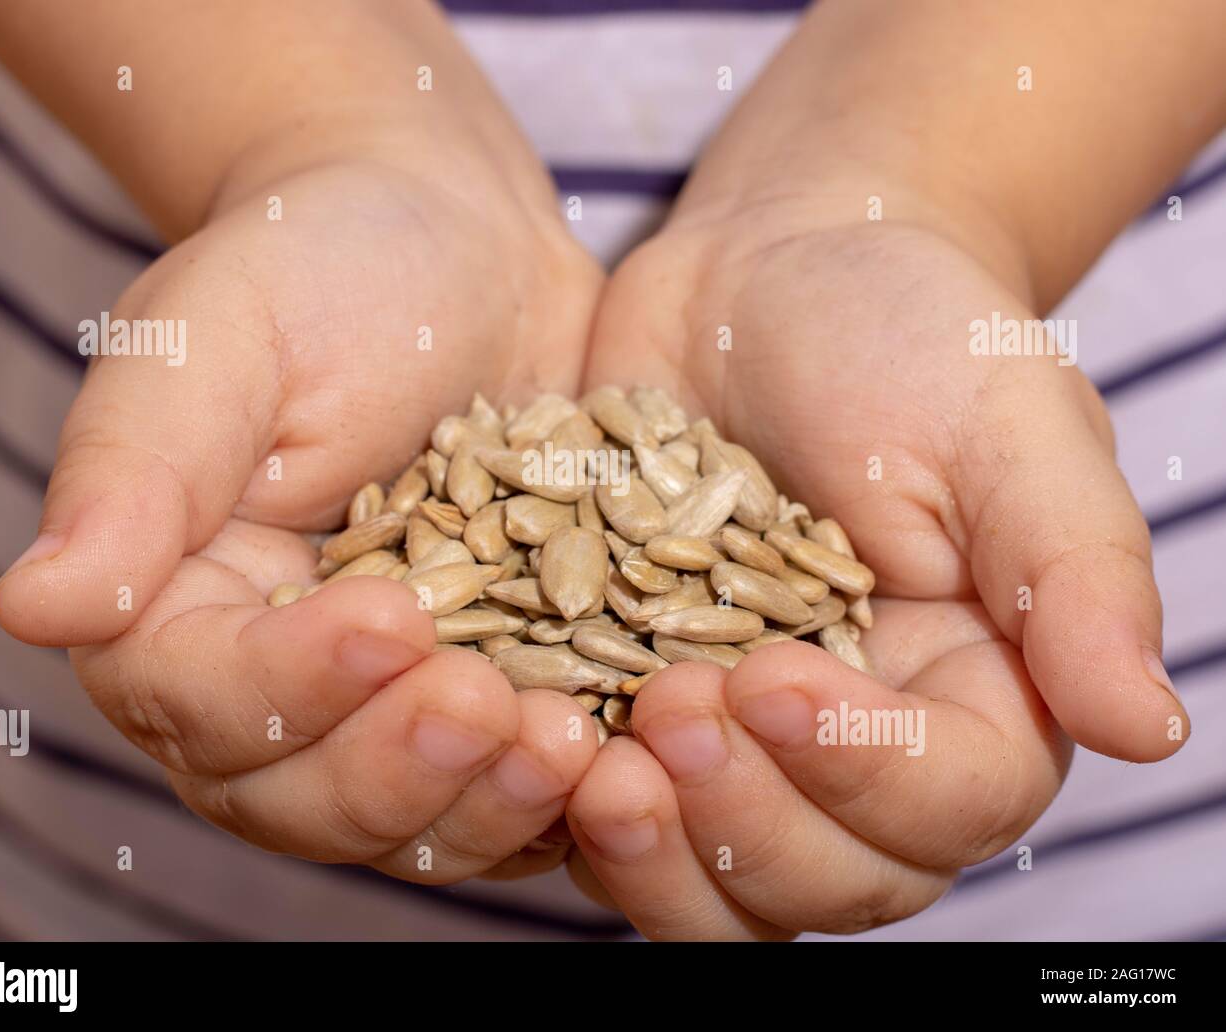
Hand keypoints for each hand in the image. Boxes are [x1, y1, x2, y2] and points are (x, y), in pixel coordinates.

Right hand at [0, 141, 603, 882]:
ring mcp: (395, 702)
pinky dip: (569, 793)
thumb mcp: (218, 340)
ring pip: (418, 819)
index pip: (204, 701)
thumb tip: (35, 607)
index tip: (389, 622)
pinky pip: (519, 783)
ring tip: (575, 747)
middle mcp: (278, 683)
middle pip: (308, 799)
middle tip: (494, 711)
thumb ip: (134, 472)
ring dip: (491, 806)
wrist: (460, 253)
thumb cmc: (322, 268)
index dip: (289, 690)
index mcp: (180, 609)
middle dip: (401, 773)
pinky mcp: (499, 691)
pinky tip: (632, 752)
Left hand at [564, 207, 1187, 938]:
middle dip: (746, 824)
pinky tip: (515, 733)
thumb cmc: (901, 330)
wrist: (760, 280)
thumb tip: (1149, 727)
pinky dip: (562, 804)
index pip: (951, 804)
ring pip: (714, 882)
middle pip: (829, 878)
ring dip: (653, 855)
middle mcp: (858, 747)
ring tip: (586, 762)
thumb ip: (1075, 573)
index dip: (865, 776)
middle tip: (667, 712)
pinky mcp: (631, 707)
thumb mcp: (1005, 422)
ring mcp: (738, 741)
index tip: (774, 677)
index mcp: (975, 694)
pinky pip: (605, 808)